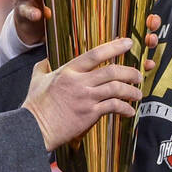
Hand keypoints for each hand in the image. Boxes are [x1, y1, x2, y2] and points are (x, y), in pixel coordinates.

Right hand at [22, 38, 141, 149]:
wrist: (33, 128)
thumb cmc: (35, 105)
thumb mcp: (36, 80)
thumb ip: (43, 67)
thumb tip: (45, 61)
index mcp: (68, 71)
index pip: (95, 54)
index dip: (114, 46)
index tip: (128, 43)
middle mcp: (79, 82)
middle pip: (112, 71)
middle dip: (130, 72)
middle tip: (138, 75)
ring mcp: (85, 98)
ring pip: (116, 88)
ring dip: (131, 91)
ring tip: (138, 94)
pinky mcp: (89, 114)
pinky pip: (113, 107)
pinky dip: (125, 108)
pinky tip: (130, 111)